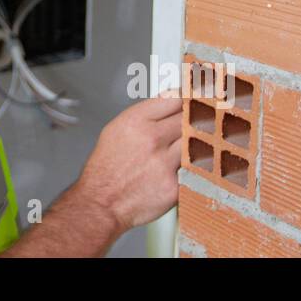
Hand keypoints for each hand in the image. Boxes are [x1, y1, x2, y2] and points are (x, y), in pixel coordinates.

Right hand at [76, 89, 182, 233]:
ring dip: (196, 143)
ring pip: (196, 143)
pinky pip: (193, 169)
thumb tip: (167, 107)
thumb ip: (144, 116)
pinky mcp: (175, 185)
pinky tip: (184, 168)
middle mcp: (152, 139)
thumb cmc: (106, 168)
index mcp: (135, 121)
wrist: (102, 202)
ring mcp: (165, 163)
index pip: (173, 99)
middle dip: (194, 119)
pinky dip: (192, 167)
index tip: (192, 100)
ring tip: (192, 145)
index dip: (185, 99)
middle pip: (188, 118)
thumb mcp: (116, 129)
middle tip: (197, 121)